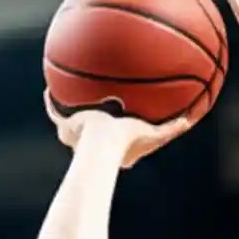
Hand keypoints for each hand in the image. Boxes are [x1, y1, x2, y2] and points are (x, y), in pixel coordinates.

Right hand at [44, 91, 188, 168]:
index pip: (116, 143)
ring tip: (71, 95)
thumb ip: (172, 128)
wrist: (101, 144)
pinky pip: (54, 112)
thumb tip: (190, 119)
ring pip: (71, 122)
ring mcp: (75, 136)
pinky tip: (48, 88)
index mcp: (113, 150)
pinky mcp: (64, 127)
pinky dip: (50, 102)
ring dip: (72, 112)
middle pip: (93, 132)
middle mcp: (92, 145)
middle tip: (99, 110)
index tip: (122, 126)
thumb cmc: (126, 143)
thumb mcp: (153, 135)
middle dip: (95, 123)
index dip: (119, 136)